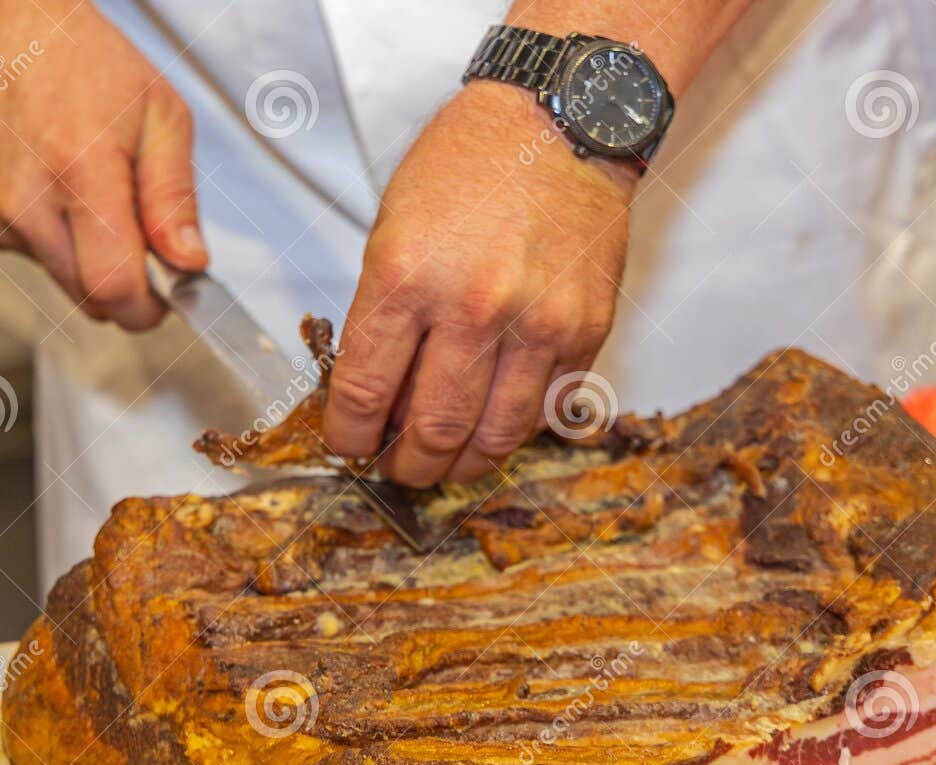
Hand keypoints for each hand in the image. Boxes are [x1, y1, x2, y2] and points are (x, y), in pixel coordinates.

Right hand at [0, 0, 205, 328]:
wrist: (1, 29)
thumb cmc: (81, 62)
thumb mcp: (160, 116)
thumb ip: (175, 198)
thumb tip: (188, 262)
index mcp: (79, 172)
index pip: (114, 287)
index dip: (148, 307)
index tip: (166, 296)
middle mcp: (25, 201)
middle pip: (91, 297)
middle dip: (125, 280)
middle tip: (138, 230)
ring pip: (64, 282)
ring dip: (89, 258)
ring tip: (90, 192)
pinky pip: (35, 260)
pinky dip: (56, 240)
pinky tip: (55, 189)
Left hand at [324, 81, 634, 485]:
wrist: (557, 123)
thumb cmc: (467, 167)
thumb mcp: (392, 230)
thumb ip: (383, 317)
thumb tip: (381, 399)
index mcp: (406, 277)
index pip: (365, 392)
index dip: (350, 437)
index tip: (350, 446)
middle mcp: (472, 307)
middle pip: (432, 429)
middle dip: (407, 465)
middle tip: (399, 469)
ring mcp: (537, 324)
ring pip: (494, 436)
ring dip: (463, 464)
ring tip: (447, 463)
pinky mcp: (585, 332)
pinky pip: (545, 410)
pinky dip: (515, 430)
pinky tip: (495, 425)